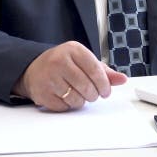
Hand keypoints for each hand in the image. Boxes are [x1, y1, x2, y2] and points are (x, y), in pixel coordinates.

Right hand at [12, 41, 126, 110]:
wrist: (33, 68)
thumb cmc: (63, 64)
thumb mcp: (83, 61)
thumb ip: (104, 71)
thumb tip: (122, 79)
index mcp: (73, 49)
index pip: (95, 70)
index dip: (104, 84)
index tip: (106, 91)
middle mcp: (59, 61)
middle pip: (87, 86)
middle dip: (94, 94)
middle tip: (93, 94)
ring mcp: (49, 77)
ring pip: (76, 98)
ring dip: (82, 100)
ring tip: (78, 93)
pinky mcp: (42, 92)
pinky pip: (64, 106)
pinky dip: (69, 105)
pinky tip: (65, 96)